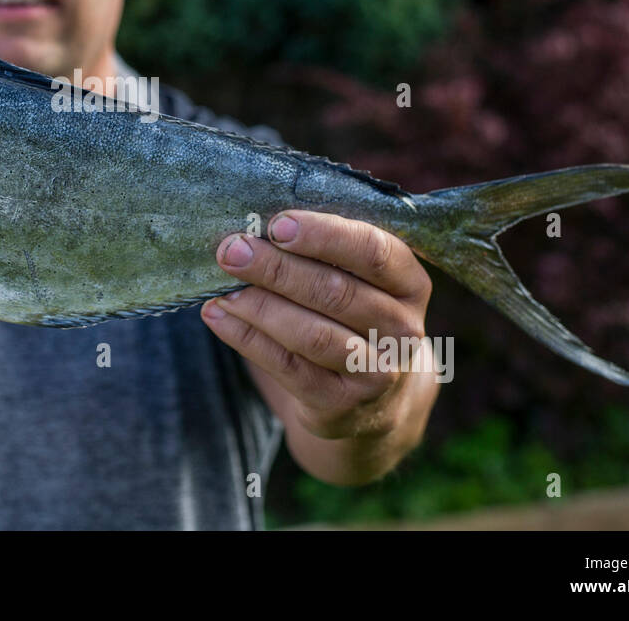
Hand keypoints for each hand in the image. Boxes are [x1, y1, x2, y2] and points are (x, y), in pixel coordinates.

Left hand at [202, 211, 433, 441]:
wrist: (375, 400)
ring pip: (311, 333)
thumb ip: (325, 252)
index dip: (325, 235)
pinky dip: (247, 338)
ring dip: (258, 306)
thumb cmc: (353, 317)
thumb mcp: (360, 282)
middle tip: (232, 250)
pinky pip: (288, 367)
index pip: (374, 252)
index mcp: (410, 284)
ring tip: (221, 288)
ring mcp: (376, 372)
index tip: (277, 225)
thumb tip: (255, 227)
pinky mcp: (341, 404)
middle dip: (277, 268)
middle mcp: (403, 330)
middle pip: (335, 292)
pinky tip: (217, 316)